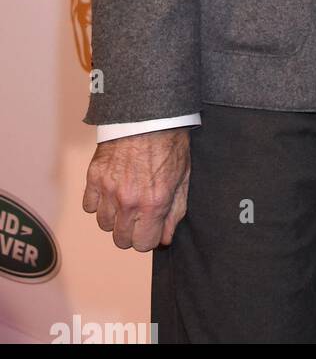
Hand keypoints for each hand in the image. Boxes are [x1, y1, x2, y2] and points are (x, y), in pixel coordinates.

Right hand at [82, 127, 191, 249]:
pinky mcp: (93, 177)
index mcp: (154, 203)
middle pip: (121, 240)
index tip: (152, 227)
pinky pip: (89, 206)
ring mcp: (108, 189)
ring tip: (126, 199)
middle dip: (132, 232)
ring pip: (104, 225)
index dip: (150, 237)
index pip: (144, 244)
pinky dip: (98, 202)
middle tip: (139, 215)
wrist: (149, 114)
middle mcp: (128, 201)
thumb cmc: (170, 143)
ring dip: (115, 217)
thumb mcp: (183, 178)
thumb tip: (164, 239)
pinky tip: (112, 189)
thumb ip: (174, 212)